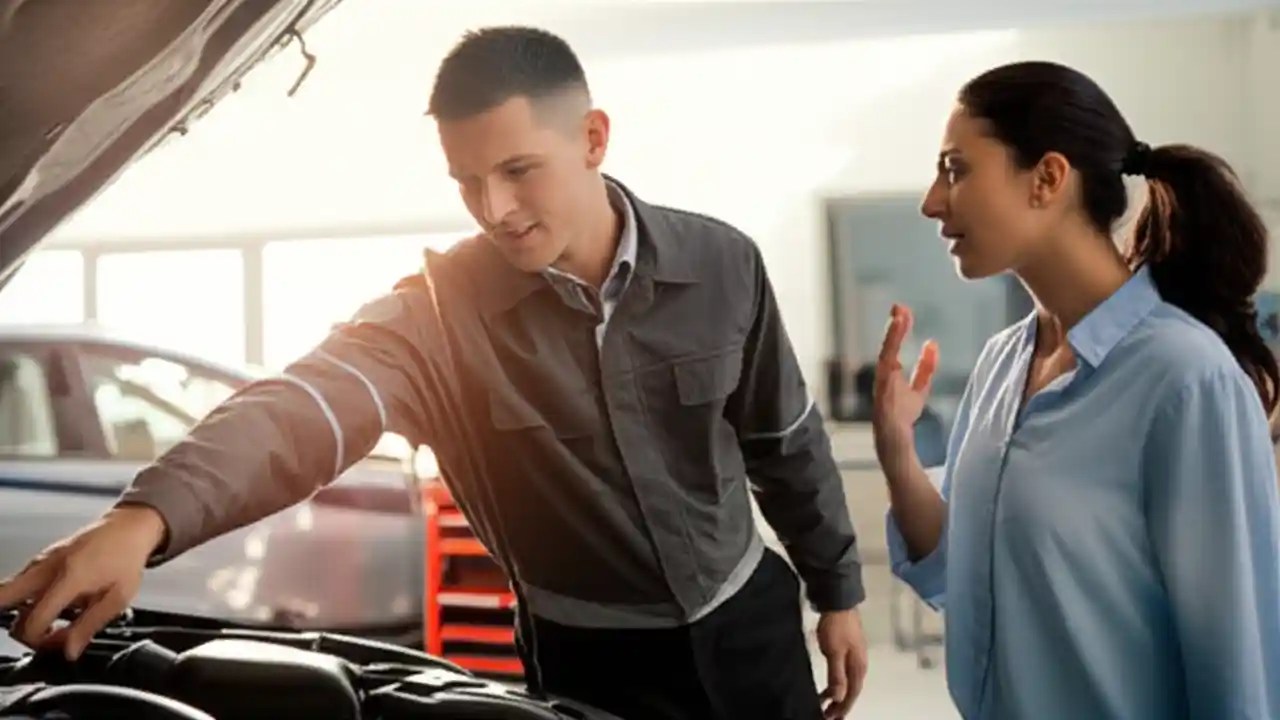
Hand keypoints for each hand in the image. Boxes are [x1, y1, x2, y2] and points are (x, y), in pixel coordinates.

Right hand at [0, 505, 166, 659]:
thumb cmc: (126, 558)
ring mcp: (40, 560)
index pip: (34, 619)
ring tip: (54, 619)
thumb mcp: (118, 597)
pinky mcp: (41, 558)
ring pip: (9, 593)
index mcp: (69, 578)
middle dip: (17, 626)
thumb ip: (90, 625)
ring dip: (24, 613)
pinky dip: (29, 599)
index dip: (41, 640)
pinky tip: (56, 604)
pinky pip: (22, 584)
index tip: (59, 642)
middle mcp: (46, 567)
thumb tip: (69, 651)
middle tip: (42, 634)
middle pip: (2, 598)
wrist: (128, 526)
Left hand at [817, 608, 868, 718]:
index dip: (843, 708)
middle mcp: (859, 664)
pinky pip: (843, 673)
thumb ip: (837, 675)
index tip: (833, 719)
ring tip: (825, 705)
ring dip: (837, 695)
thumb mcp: (834, 652)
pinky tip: (828, 685)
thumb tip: (839, 697)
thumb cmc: (836, 626)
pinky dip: (836, 682)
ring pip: (847, 682)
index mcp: (858, 666)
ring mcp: (854, 656)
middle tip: (828, 716)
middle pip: (851, 690)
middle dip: (841, 705)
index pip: (852, 693)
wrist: (838, 601)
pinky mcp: (847, 649)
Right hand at [872, 304, 938, 468]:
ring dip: (893, 333)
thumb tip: (933, 344)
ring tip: (900, 315)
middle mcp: (883, 374)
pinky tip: (898, 337)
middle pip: (888, 344)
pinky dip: (891, 349)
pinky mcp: (883, 388)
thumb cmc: (902, 417)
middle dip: (895, 326)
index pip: (894, 346)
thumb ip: (925, 368)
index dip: (899, 328)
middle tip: (900, 306)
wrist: (895, 442)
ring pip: (886, 351)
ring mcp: (882, 381)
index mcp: (890, 372)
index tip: (904, 310)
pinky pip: (886, 364)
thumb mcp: (919, 389)